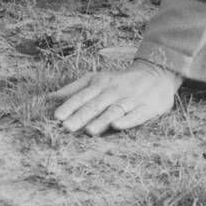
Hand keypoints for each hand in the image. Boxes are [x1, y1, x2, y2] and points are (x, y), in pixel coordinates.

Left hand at [47, 60, 180, 134]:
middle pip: (96, 105)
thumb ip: (74, 89)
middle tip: (67, 128)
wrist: (156, 74)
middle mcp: (114, 91)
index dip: (70, 106)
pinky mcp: (147, 108)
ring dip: (102, 120)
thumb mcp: (96, 79)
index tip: (56, 118)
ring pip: (114, 110)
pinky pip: (136, 115)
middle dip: (81, 116)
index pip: (82, 96)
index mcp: (101, 84)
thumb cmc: (119, 81)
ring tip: (89, 131)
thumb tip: (50, 98)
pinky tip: (118, 126)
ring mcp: (131, 99)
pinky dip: (127, 120)